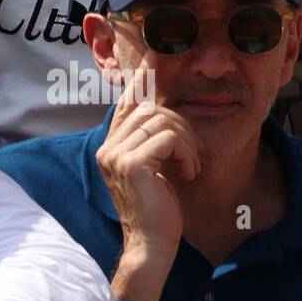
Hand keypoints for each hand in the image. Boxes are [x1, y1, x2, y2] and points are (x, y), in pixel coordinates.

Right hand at [95, 78, 198, 269]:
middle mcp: (108, 147)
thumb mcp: (157, 168)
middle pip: (151, 108)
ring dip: (187, 140)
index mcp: (111, 145)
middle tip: (193, 153)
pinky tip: (189, 173)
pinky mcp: (132, 164)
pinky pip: (168, 137)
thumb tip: (163, 110)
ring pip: (161, 119)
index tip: (155, 57)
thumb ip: (154, 141)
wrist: (153, 243)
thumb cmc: (159, 209)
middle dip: (181, 124)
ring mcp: (116, 154)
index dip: (142, 80)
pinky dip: (186, 151)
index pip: (126, 102)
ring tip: (191, 165)